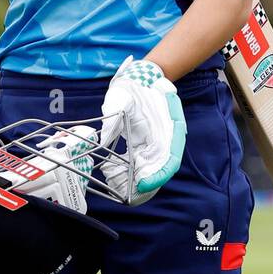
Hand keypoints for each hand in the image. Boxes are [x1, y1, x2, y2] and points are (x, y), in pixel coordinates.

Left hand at [98, 56, 185, 203]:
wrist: (142, 77)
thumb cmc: (134, 85)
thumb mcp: (121, 96)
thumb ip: (114, 116)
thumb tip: (103, 139)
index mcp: (169, 127)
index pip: (169, 158)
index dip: (158, 174)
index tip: (143, 184)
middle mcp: (166, 139)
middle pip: (160, 169)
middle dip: (146, 185)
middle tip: (127, 196)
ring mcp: (157, 142)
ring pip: (151, 168)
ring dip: (138, 181)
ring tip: (120, 191)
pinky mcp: (147, 143)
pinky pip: (142, 161)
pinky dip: (132, 172)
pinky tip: (116, 177)